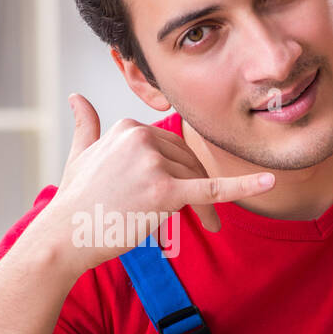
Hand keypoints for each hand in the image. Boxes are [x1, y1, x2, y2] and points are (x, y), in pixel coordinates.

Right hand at [37, 94, 275, 271]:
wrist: (64, 237)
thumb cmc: (75, 202)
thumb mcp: (79, 155)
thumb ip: (86, 125)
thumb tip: (76, 96)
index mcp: (129, 126)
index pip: (175, 146)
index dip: (185, 172)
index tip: (186, 197)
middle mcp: (141, 137)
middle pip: (190, 162)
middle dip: (200, 191)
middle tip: (209, 223)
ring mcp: (153, 163)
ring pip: (197, 181)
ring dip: (208, 208)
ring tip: (210, 229)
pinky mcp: (163, 192)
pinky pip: (210, 188)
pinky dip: (242, 186)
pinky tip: (268, 182)